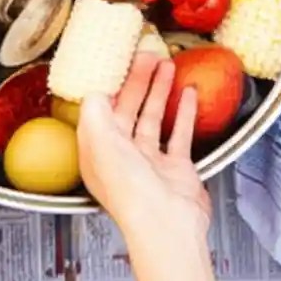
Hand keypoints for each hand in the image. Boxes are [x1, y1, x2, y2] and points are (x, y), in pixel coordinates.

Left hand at [79, 55, 211, 264]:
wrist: (167, 224)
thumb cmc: (131, 193)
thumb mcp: (101, 143)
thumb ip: (94, 113)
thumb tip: (92, 92)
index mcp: (97, 151)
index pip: (99, 109)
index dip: (108, 83)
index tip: (117, 60)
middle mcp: (121, 156)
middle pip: (127, 109)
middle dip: (137, 81)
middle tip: (148, 55)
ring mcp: (150, 162)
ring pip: (153, 117)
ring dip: (159, 91)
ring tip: (167, 65)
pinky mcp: (176, 168)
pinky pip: (179, 133)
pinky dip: (183, 112)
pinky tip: (188, 94)